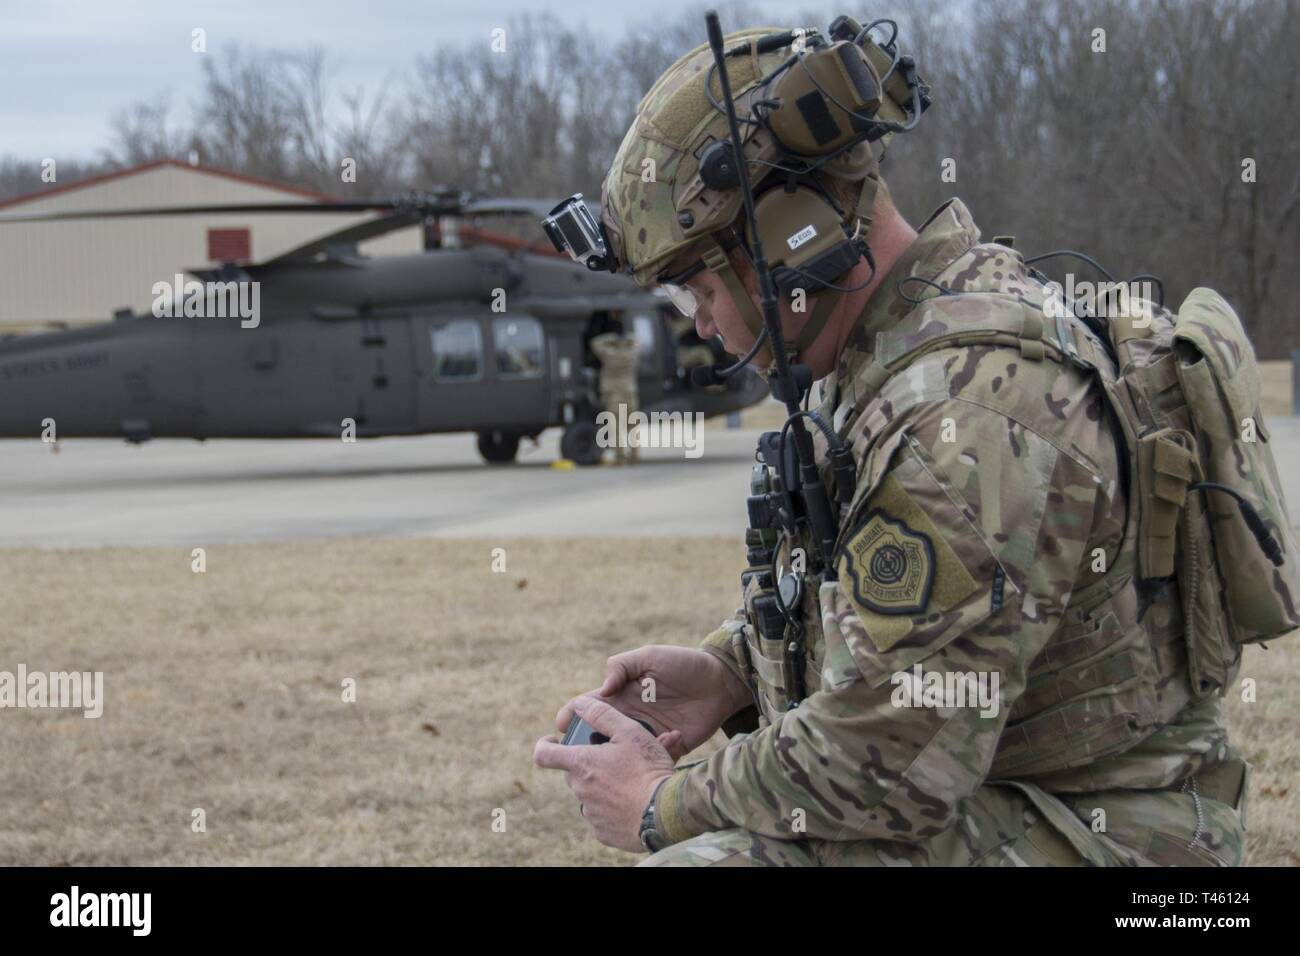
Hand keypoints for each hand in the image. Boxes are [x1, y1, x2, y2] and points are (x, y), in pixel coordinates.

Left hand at [533, 698, 674, 851]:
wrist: (666, 813)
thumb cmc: (648, 769)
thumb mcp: (629, 732)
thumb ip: (601, 714)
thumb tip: (579, 703)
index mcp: (581, 764)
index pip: (544, 754)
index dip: (544, 745)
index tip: (553, 741)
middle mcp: (580, 790)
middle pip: (574, 773)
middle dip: (591, 764)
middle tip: (618, 759)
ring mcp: (591, 814)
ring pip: (590, 794)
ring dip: (604, 787)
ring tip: (633, 782)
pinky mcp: (603, 833)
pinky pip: (603, 817)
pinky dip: (614, 808)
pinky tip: (635, 802)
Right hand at [556, 644, 750, 759]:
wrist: (721, 681)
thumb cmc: (683, 664)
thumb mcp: (650, 656)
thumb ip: (622, 666)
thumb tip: (602, 689)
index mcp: (622, 694)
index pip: (590, 707)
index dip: (572, 715)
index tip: (560, 726)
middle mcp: (630, 717)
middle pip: (600, 734)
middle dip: (586, 744)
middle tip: (579, 752)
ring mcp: (648, 733)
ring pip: (623, 751)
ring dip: (617, 756)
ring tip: (616, 759)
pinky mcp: (668, 746)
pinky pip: (653, 757)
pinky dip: (656, 753)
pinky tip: (669, 737)